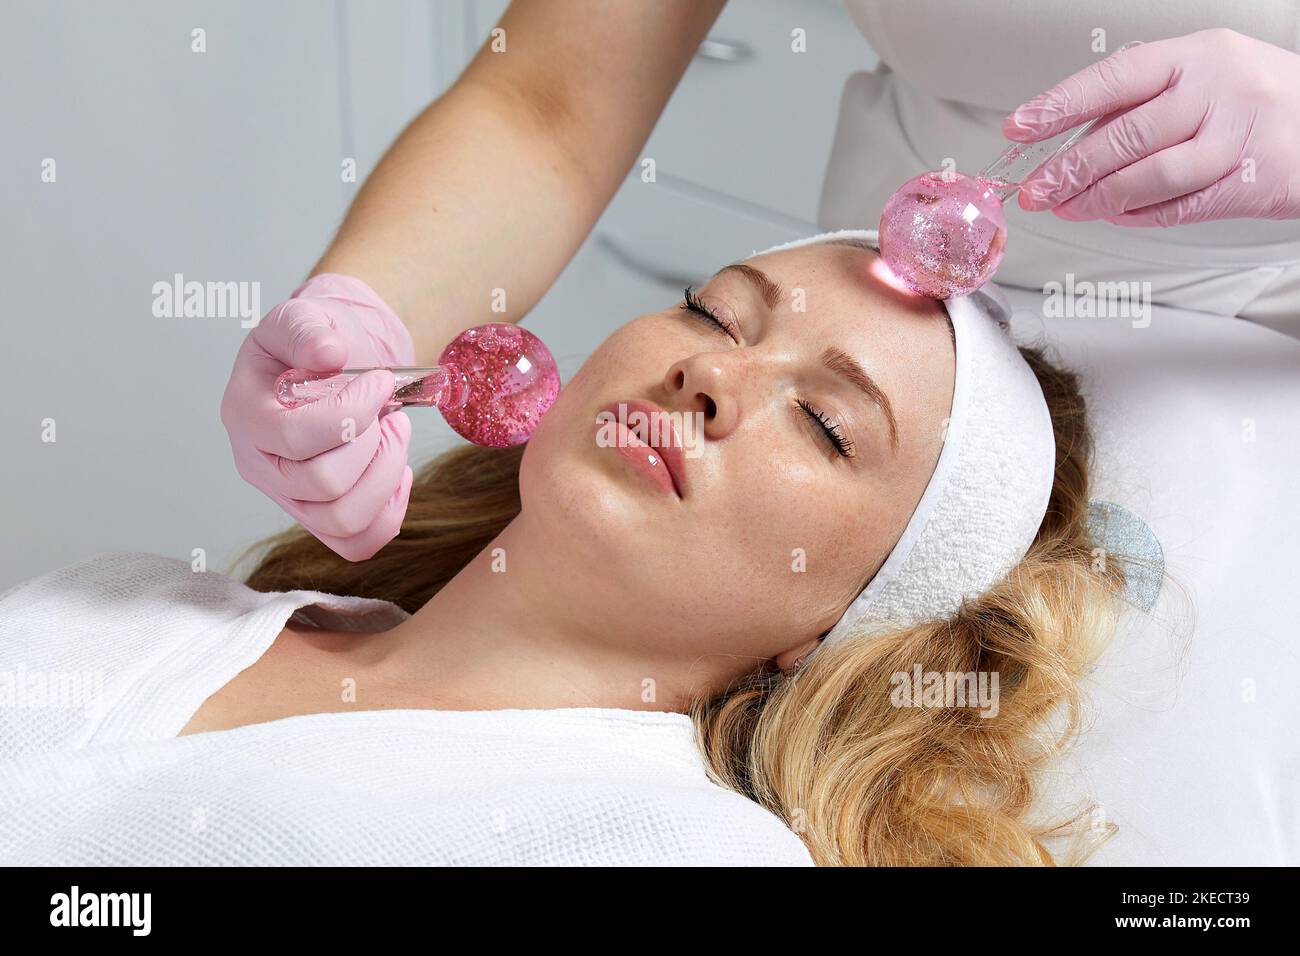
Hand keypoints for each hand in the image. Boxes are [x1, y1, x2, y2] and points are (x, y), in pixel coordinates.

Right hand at [220, 273, 416, 560]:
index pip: (294, 438)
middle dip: (373, 444)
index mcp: (246, 414)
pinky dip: (389, 511)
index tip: (379, 382)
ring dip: (386, 475)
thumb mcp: (303, 318)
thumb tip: (328, 353)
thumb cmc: (313, 343)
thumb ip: (309, 330)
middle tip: (388, 410)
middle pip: (324, 485)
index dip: (350, 415)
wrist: (330, 364)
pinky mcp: (320, 516)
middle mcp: (259, 465)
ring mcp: (289, 498)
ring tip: (394, 434)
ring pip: (344, 521)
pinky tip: (397, 469)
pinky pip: (357, 542)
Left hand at [1003, 29, 1299, 225]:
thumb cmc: (1257, 101)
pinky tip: (1116, 216)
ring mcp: (1237, 135)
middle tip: (1036, 190)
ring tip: (1068, 208)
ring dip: (1098, 199)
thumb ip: (1143, 103)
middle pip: (1126, 135)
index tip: (1021, 126)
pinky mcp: (1250, 181)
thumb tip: (1071, 140)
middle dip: (1069, 168)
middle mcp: (1217, 89)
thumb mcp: (1203, 78)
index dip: (1061, 105)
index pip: (1115, 79)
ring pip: (1150, 176)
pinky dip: (1140, 215)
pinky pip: (1180, 206)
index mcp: (1197, 55)